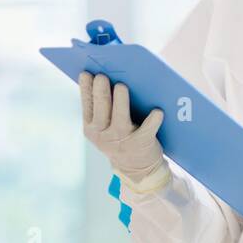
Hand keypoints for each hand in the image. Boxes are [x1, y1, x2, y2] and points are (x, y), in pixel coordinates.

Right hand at [79, 72, 169, 193]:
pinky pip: (147, 130)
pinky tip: (157, 111)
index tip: (87, 74)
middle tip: (102, 76)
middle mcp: (103, 135)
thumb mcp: (103, 128)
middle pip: (101, 110)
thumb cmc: (119, 138)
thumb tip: (100, 78)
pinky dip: (153, 120)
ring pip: (120, 119)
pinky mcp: (141, 143)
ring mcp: (121, 140)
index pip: (87, 106)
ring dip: (120, 102)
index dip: (86, 89)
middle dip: (101, 92)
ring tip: (121, 86)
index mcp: (92, 128)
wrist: (137, 168)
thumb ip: (100, 108)